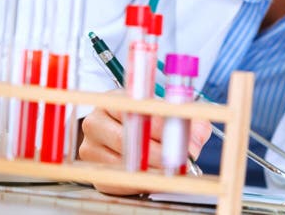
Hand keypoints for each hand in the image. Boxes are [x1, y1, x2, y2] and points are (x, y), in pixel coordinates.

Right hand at [78, 92, 212, 194]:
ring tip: (171, 172)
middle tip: (178, 161)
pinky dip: (140, 183)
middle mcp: (97, 121)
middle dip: (158, 153)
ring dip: (150, 170)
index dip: (163, 128)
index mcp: (116, 100)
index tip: (182, 140)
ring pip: (120, 162)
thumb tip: (195, 139)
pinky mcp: (92, 170)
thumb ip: (188, 121)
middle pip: (127, 138)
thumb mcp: (173, 114)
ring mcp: (90, 146)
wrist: (124, 134)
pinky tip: (157, 181)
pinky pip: (115, 181)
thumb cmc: (150, 121)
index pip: (137, 111)